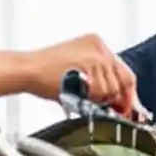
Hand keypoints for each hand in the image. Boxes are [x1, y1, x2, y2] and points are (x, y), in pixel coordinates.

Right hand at [22, 34, 138, 112]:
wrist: (27, 69)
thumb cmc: (44, 72)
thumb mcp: (75, 67)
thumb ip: (97, 78)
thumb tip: (116, 99)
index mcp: (96, 43)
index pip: (123, 70)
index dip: (128, 92)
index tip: (128, 106)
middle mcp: (99, 47)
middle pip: (123, 79)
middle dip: (120, 99)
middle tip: (116, 111)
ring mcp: (96, 55)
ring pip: (112, 88)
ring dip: (100, 99)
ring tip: (81, 96)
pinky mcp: (90, 66)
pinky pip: (101, 92)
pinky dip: (91, 99)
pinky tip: (77, 94)